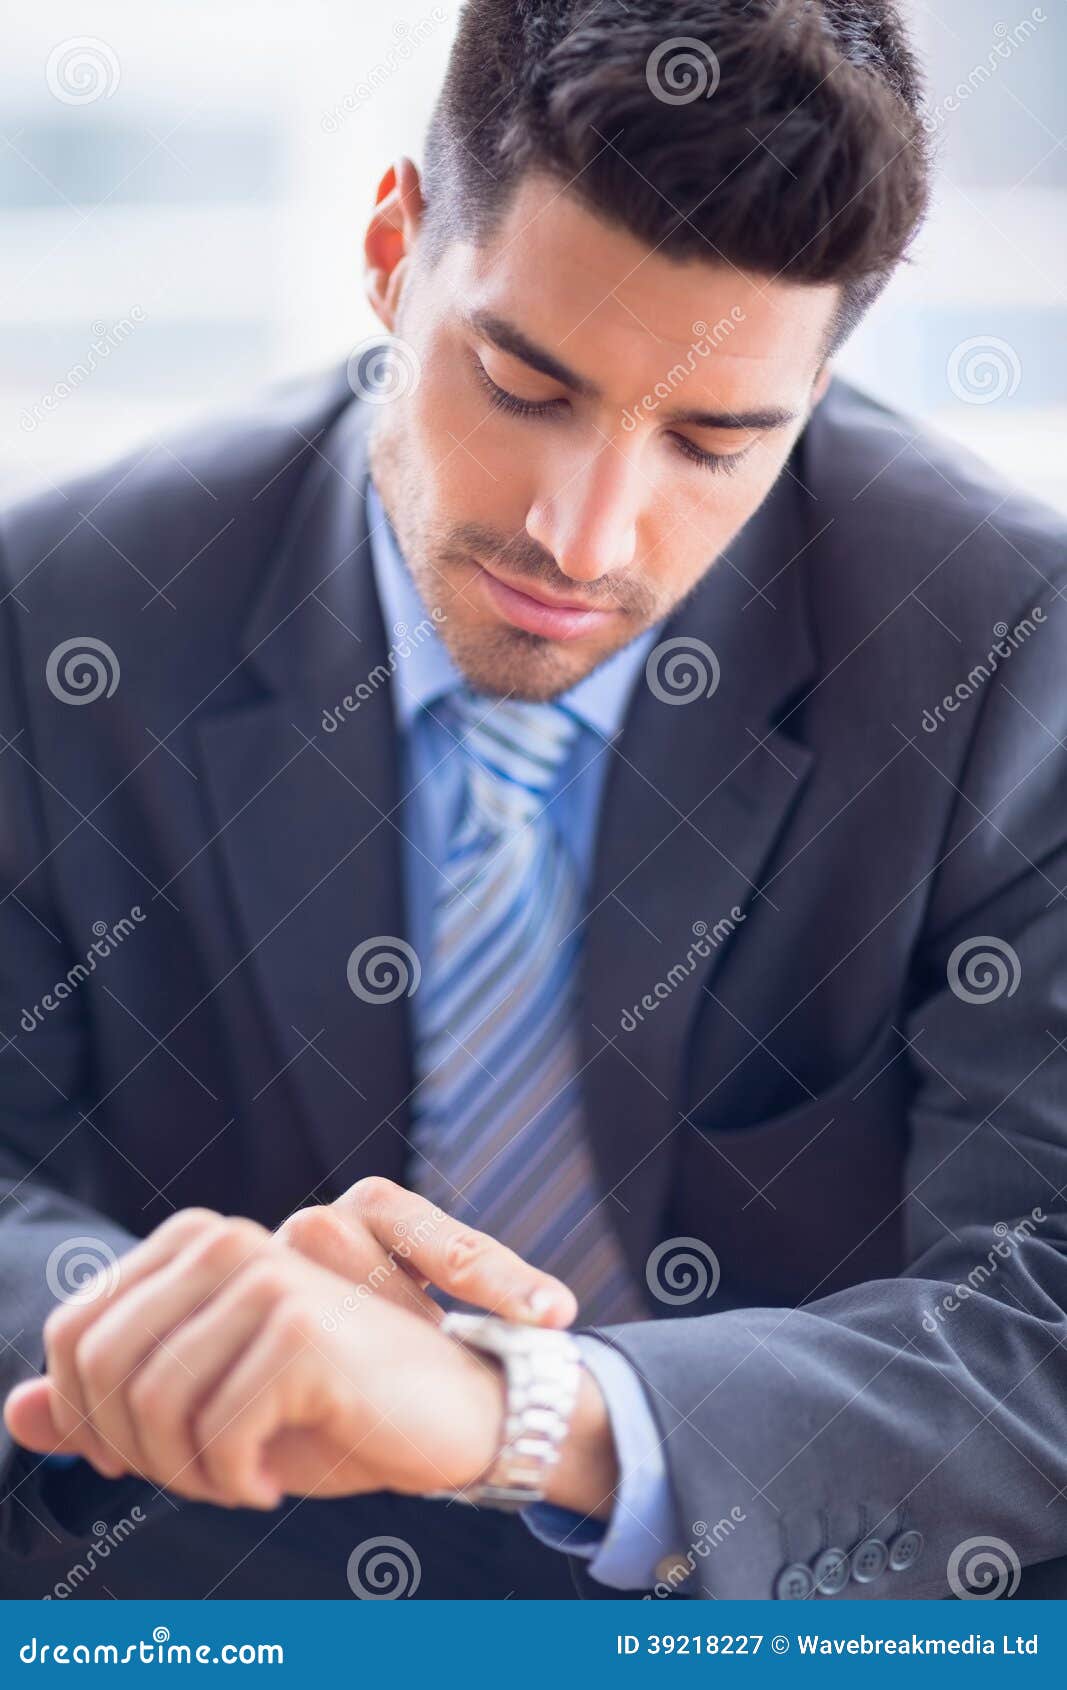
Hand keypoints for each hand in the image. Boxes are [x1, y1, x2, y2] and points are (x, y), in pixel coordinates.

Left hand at [3, 1181, 576, 1490]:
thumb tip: (16, 1412)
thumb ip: (111, 1403)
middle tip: (199, 1477)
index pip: (76, 1336)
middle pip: (101, 1371)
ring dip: (187, 1472)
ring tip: (239, 1478)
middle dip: (136, 1452)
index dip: (91, 1418)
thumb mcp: (207, 1407)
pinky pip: (217, 1436)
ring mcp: (267, 1278)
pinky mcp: (303, 1331)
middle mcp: (224, 1239)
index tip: (145, 1458)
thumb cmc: (334, 1409)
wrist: (457, 1414)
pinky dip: (234, 1481)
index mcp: (195, 1240)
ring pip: (152, 1407)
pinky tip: (274, 1478)